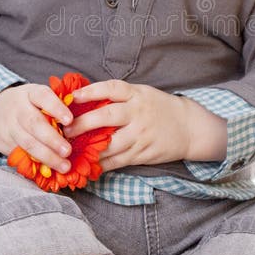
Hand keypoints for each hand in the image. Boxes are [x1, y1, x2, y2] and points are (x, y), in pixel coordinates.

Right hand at [0, 84, 73, 171]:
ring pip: (27, 143)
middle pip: (34, 123)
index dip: (56, 108)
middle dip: (52, 139)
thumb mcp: (36, 96)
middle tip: (68, 151)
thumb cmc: (27, 104)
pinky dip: (37, 164)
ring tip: (64, 166)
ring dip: (47, 156)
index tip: (70, 120)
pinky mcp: (5, 144)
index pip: (43, 96)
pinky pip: (22, 155)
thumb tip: (83, 121)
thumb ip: (56, 105)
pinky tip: (51, 171)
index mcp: (30, 93)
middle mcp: (18, 109)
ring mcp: (10, 127)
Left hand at [62, 80, 225, 171]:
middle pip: (108, 116)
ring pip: (111, 144)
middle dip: (84, 123)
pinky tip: (87, 165)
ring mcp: (141, 135)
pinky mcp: (143, 153)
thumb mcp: (142, 94)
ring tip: (69, 151)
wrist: (189, 127)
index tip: (72, 97)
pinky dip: (102, 164)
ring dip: (88, 149)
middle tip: (65, 130)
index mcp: (136, 95)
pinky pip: (119, 161)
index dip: (91, 91)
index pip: (111, 89)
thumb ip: (118, 96)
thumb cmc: (159, 108)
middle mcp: (138, 113)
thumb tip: (84, 99)